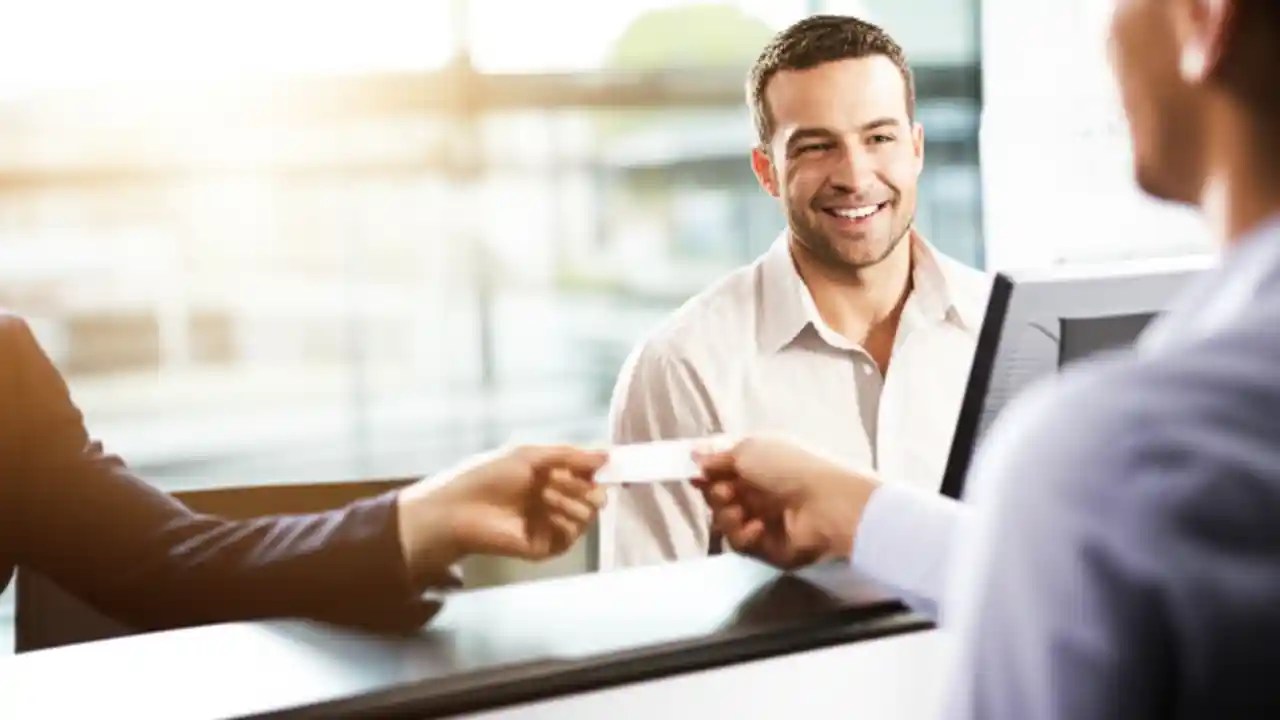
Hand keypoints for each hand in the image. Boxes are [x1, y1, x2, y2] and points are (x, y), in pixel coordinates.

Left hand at [397, 445, 607, 583]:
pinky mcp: (545, 547)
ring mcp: (550, 525)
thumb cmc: (492, 477)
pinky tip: (551, 518)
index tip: (608, 468)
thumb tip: (607, 455)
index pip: (586, 475)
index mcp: (550, 477)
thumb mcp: (531, 456)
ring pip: (585, 517)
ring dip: (574, 504)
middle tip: (572, 486)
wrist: (463, 511)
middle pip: (591, 496)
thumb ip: (569, 456)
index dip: (597, 472)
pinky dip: (567, 525)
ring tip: (549, 499)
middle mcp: (554, 500)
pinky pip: (571, 537)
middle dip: (585, 488)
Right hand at [692, 436, 878, 569]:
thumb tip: (695, 454)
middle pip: (718, 497)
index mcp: (756, 465)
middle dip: (715, 493)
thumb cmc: (789, 468)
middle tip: (727, 491)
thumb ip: (718, 457)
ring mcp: (761, 520)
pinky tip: (758, 527)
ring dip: (727, 515)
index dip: (706, 473)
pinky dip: (743, 534)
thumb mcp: (750, 450)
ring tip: (742, 510)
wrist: (826, 504)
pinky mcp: (766, 547)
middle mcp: (757, 492)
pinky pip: (740, 543)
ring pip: (724, 521)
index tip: (695, 474)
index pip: (721, 471)